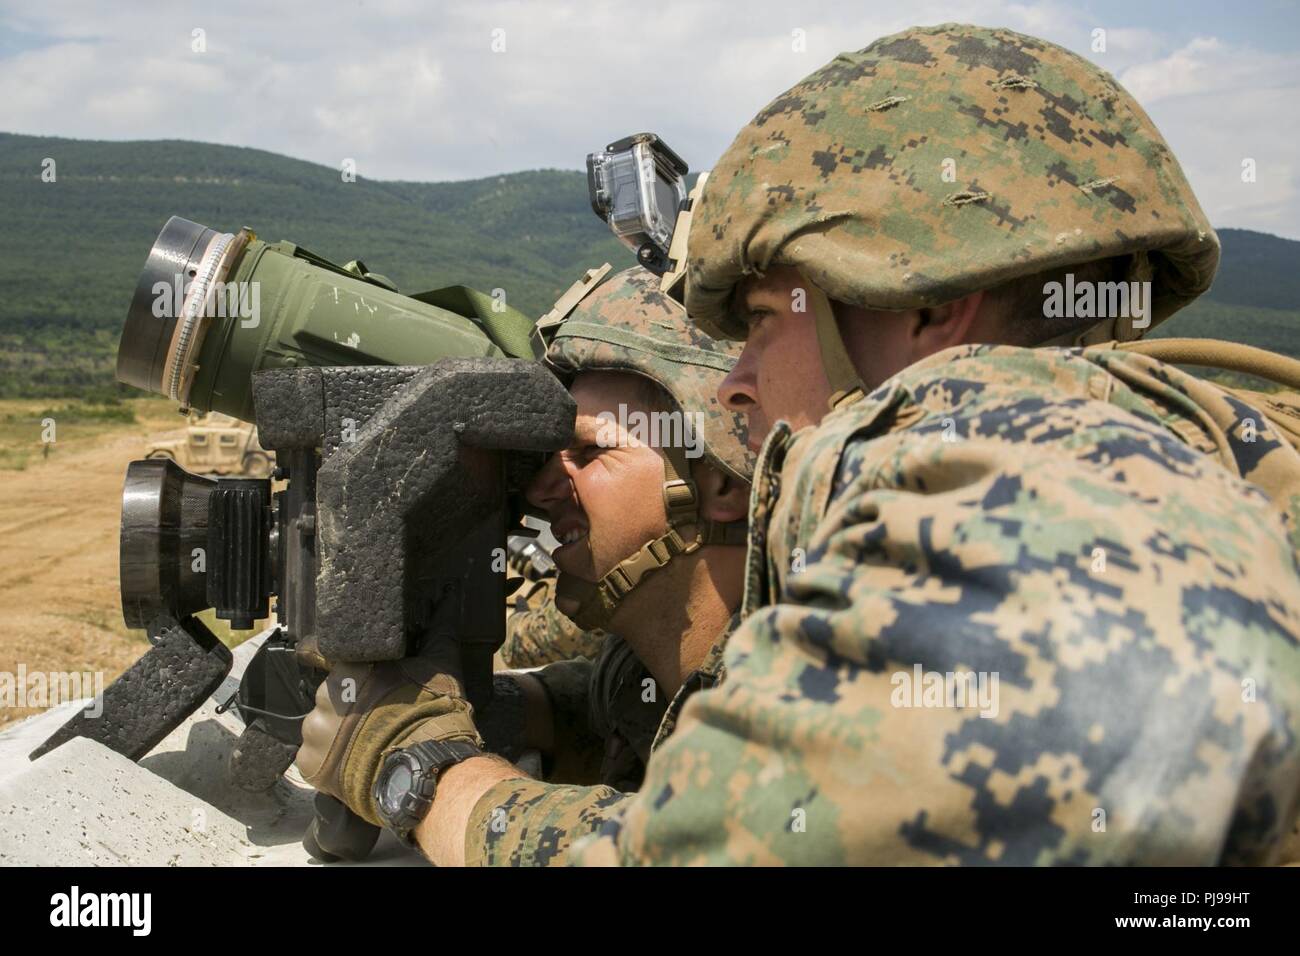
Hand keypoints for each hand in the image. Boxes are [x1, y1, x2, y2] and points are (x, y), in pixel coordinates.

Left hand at [295, 642, 480, 825]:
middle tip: (376, 718)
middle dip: (348, 705)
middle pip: (331, 696)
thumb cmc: (432, 714)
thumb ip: (438, 631)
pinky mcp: (311, 763)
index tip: (367, 685)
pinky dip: (330, 760)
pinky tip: (354, 761)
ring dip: (337, 734)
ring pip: (321, 727)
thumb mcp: (440, 666)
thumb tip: (449, 598)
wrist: (425, 769)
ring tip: (367, 743)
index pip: (336, 660)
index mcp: (350, 666)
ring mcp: (315, 731)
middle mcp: (325, 695)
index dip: (351, 673)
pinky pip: (315, 757)